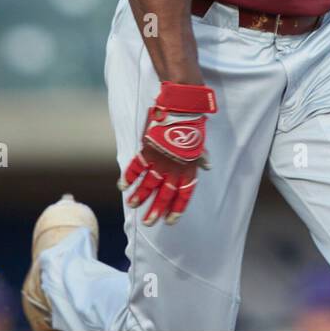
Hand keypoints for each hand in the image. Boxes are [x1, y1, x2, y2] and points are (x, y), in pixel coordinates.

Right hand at [119, 82, 216, 225]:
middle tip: (149, 222)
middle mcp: (174, 168)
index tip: (170, 221)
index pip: (183, 194)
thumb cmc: (192, 123)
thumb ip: (200, 157)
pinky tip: (123, 186)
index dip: (176, 208)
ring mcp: (160, 160)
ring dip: (140, 196)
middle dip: (156, 210)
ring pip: (148, 183)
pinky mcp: (147, 149)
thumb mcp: (200, 142)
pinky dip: (129, 176)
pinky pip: (136, 166)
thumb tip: (207, 166)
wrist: (181, 107)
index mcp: (189, 168)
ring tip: (133, 206)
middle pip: (165, 194)